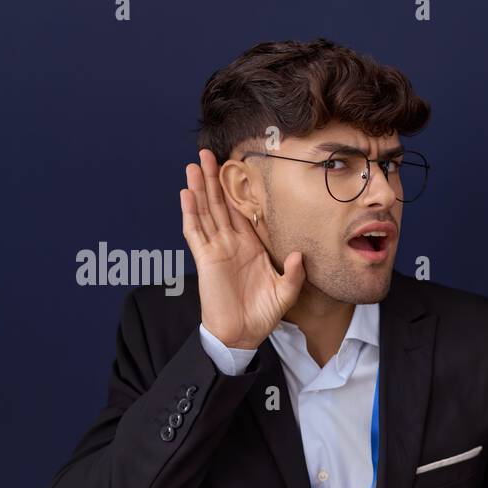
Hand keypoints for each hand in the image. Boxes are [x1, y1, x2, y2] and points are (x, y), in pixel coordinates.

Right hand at [179, 148, 304, 348]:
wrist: (243, 334)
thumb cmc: (262, 314)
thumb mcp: (286, 292)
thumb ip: (294, 273)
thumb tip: (300, 254)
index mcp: (250, 247)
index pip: (241, 212)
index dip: (236, 191)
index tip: (235, 168)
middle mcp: (231, 244)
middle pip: (219, 205)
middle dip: (213, 179)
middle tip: (207, 153)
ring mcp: (216, 250)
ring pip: (205, 212)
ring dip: (199, 188)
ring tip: (194, 164)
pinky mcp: (205, 259)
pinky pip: (195, 232)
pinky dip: (190, 212)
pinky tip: (187, 193)